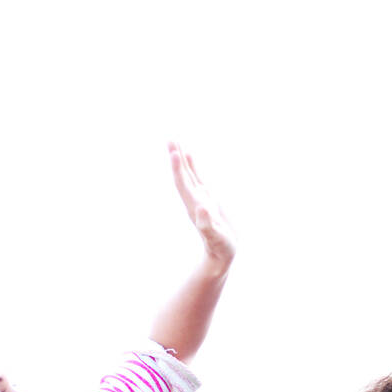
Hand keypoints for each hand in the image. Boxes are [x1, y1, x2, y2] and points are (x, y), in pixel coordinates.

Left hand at [169, 141, 235, 269]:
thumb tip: (202, 209)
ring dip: (181, 159)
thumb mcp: (215, 236)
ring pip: (188, 174)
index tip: (175, 153)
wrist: (221, 253)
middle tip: (170, 139)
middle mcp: (194, 199)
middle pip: (182, 175)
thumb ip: (207, 224)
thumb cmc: (220, 246)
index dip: (178, 169)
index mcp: (194, 206)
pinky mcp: (208, 198)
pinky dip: (192, 166)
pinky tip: (189, 156)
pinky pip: (197, 178)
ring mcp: (200, 197)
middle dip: (176, 158)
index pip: (183, 184)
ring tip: (175, 141)